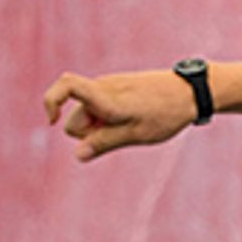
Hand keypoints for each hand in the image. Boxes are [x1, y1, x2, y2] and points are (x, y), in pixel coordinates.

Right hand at [42, 70, 196, 160]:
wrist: (190, 91)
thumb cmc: (165, 114)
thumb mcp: (136, 134)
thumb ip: (104, 143)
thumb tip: (78, 155)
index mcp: (105, 96)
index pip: (66, 86)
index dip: (51, 102)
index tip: (52, 122)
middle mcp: (102, 87)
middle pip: (76, 119)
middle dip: (88, 132)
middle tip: (121, 133)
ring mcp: (109, 87)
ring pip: (88, 116)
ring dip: (99, 127)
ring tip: (131, 126)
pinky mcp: (116, 89)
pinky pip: (100, 110)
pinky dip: (108, 120)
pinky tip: (132, 122)